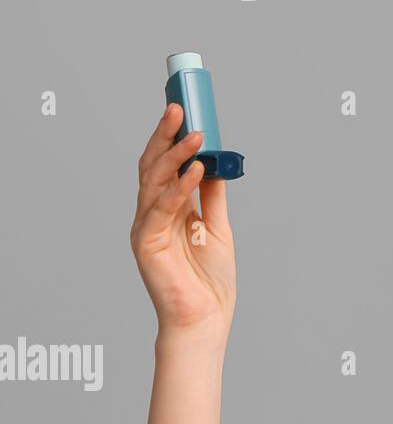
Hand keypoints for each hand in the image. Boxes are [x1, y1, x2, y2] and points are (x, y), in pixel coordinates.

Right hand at [129, 104, 236, 345]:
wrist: (205, 316)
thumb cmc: (209, 278)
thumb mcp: (217, 226)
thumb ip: (211, 195)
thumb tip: (215, 162)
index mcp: (166, 209)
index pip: (163, 164)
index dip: (169, 136)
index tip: (182, 109)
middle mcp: (151, 214)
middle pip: (152, 166)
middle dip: (164, 135)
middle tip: (179, 107)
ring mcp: (146, 227)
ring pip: (153, 181)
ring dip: (175, 155)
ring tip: (196, 133)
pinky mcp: (146, 243)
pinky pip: (162, 208)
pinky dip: (180, 186)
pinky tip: (197, 168)